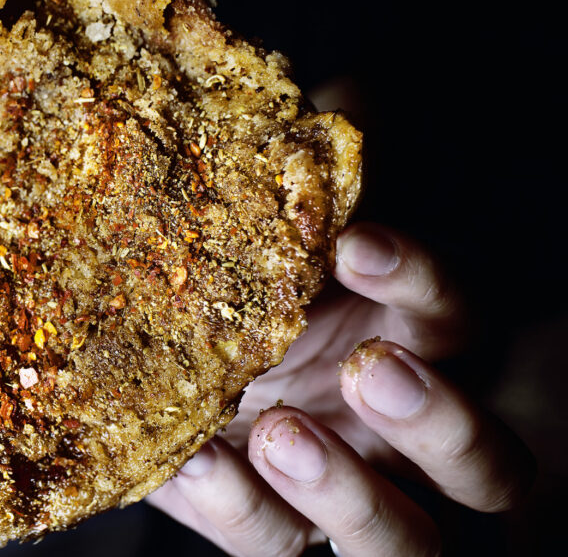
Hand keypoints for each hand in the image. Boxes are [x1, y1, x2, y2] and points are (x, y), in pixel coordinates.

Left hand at [146, 223, 534, 555]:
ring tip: (279, 435)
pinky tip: (194, 457)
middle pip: (489, 465)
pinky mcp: (279, 533)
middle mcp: (401, 440)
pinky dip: (238, 504)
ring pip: (409, 541)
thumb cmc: (224, 301)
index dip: (420, 282)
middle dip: (439, 420)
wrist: (151, 376)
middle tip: (366, 367)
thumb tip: (304, 126)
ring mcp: (348, 499)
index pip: (454, 318)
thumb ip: (289, 204)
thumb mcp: (252, 256)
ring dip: (352, 495)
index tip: (353, 244)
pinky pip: (276, 543)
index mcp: (413, 349)